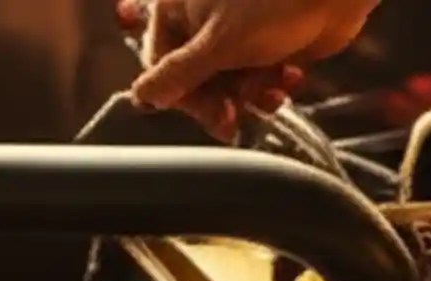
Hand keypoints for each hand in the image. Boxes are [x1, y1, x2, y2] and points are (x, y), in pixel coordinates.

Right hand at [120, 0, 376, 137]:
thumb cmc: (273, 3)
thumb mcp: (218, 43)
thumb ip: (179, 73)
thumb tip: (141, 96)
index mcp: (176, 9)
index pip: (162, 68)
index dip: (185, 97)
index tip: (212, 115)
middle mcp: (202, 20)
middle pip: (196, 80)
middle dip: (220, 101)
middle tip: (235, 119)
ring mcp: (236, 33)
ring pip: (228, 84)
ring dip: (249, 97)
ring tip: (271, 94)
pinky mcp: (266, 44)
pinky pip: (257, 78)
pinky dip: (272, 85)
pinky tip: (290, 79)